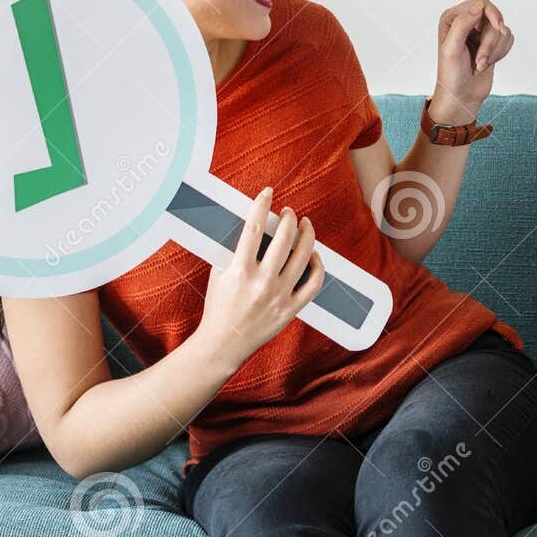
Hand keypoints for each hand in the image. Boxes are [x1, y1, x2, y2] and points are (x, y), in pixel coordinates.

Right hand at [195, 186, 324, 370]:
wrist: (224, 343)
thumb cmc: (218, 306)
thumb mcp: (219, 274)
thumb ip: (232, 250)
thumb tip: (249, 223)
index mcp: (239, 271)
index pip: (252, 228)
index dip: (261, 206)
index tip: (268, 192)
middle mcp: (262, 282)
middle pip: (284, 239)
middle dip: (288, 218)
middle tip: (288, 211)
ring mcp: (279, 296)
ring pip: (303, 257)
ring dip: (306, 235)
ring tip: (304, 224)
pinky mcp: (291, 309)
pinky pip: (313, 283)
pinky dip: (318, 266)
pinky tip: (314, 254)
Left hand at [431, 0, 513, 122]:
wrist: (462, 96)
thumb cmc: (452, 74)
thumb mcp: (452, 48)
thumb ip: (462, 24)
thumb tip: (479, 6)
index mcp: (453, 18)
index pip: (481, 4)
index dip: (493, 14)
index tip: (499, 27)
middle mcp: (467, 21)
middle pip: (494, 18)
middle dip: (490, 42)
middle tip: (480, 60)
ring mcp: (480, 32)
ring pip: (503, 30)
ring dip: (494, 51)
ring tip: (480, 65)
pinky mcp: (492, 43)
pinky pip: (508, 39)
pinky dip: (501, 53)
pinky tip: (488, 64)